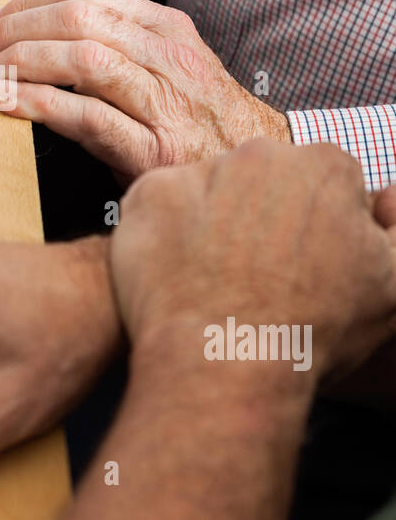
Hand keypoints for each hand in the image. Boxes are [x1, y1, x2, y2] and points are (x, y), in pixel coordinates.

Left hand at [0, 0, 289, 179]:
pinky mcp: (154, 150)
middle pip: (75, 17)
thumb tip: (35, 39)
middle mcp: (167, 56)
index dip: (25, 3)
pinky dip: (38, 104)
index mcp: (165, 29)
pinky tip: (9, 104)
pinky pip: (86, 115)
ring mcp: (164, 102)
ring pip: (81, 57)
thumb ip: (114, 49)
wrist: (257, 173)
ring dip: (19, 63)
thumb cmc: (201, 126)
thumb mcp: (166, 71)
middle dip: (12, 30)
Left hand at [110, 141, 395, 380]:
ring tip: (216, 282)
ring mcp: (199, 172)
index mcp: (325, 167)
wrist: (226, 365)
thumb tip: (388, 202)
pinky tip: (180, 276)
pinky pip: (159, 208)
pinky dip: (165, 236)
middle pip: (263, 179)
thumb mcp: (391, 286)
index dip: (317, 227)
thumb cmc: (310, 332)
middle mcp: (261, 154)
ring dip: (212, 224)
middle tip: (258, 275)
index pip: (324, 183)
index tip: (305, 263)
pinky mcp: (149, 196)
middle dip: (262, 217)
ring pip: (209, 191)